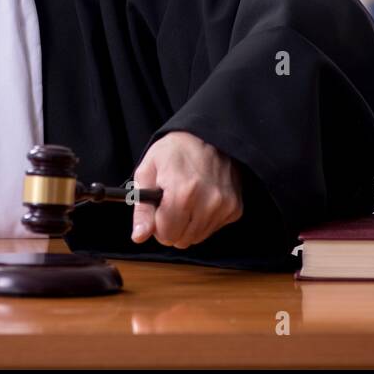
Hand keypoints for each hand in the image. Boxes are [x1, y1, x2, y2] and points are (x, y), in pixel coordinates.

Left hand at [130, 131, 243, 248]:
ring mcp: (224, 205)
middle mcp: (208, 201)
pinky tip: (202, 199)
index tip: (158, 212)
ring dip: (188, 224)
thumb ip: (142, 209)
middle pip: (182, 240)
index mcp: (182, 192)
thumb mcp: (147, 172)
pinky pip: (212, 228)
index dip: (157, 225)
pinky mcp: (235, 208)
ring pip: (197, 237)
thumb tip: (139, 236)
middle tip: (171, 205)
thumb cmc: (174, 151)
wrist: (206, 134)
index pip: (166, 234)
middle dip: (172, 227)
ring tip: (187, 199)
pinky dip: (204, 219)